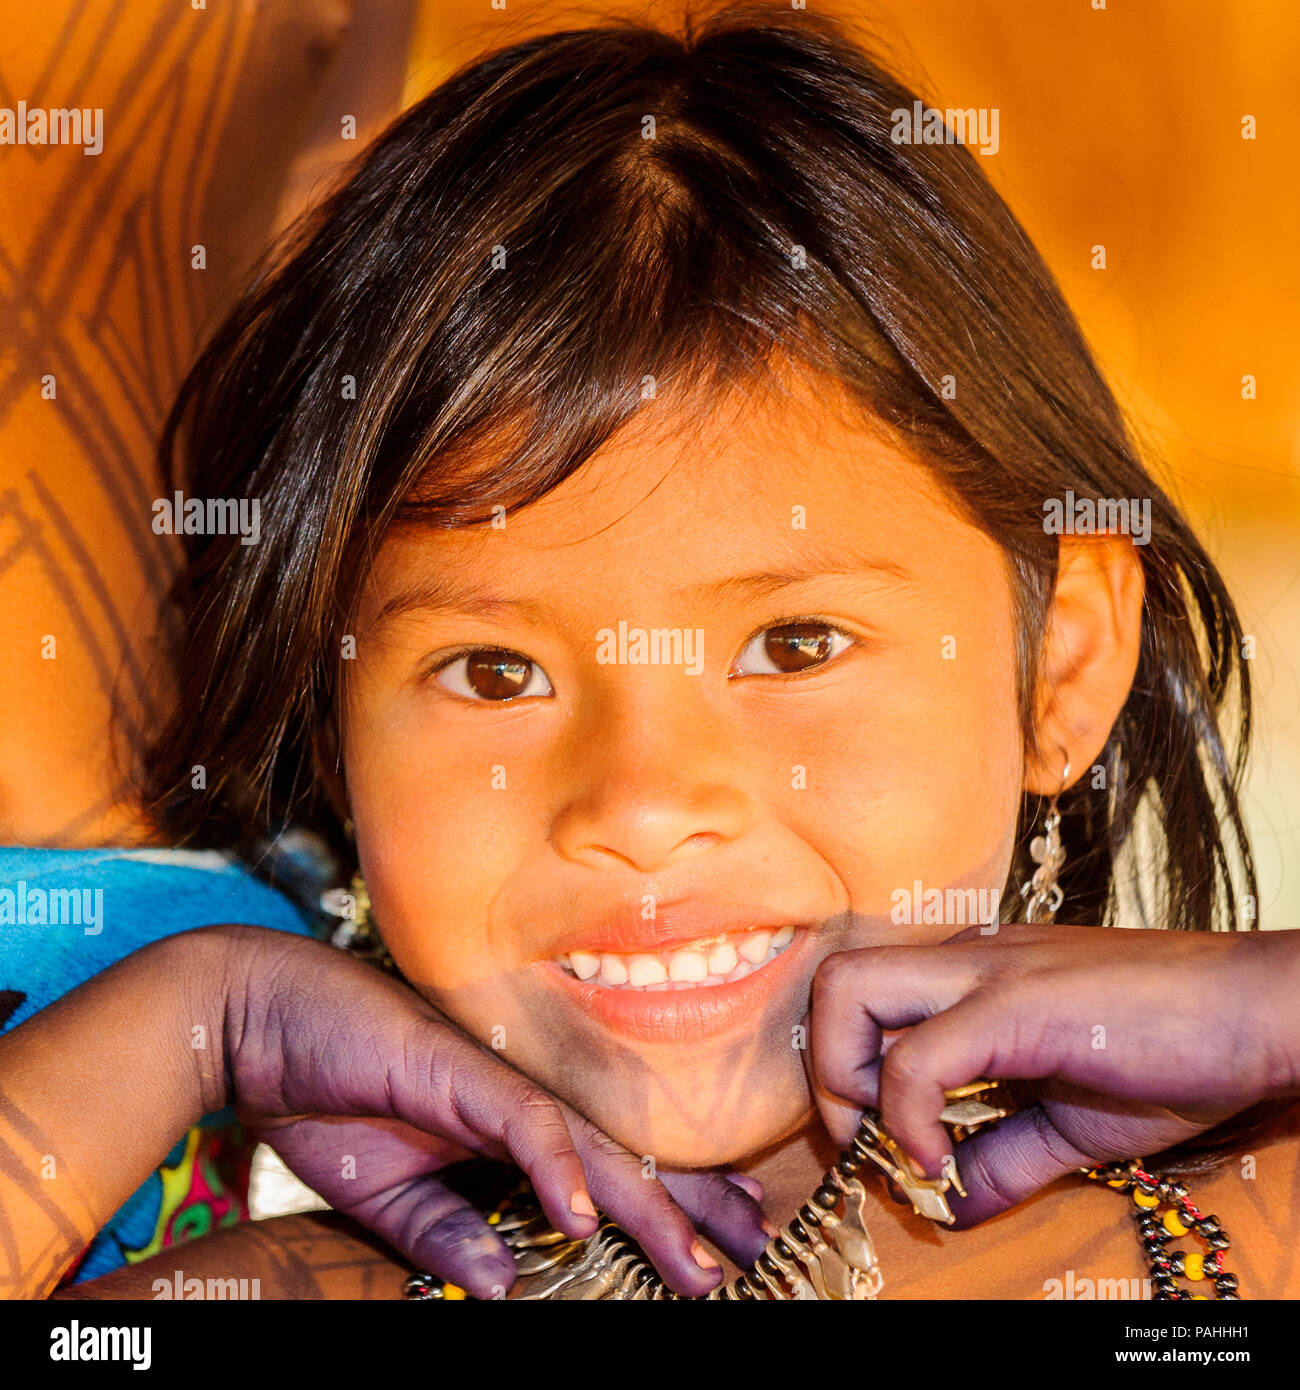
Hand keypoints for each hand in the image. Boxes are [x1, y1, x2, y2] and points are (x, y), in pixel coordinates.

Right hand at [190, 925, 769, 1296]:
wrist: (262, 1025)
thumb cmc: (326, 1098)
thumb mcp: (392, 1199)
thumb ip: (449, 1237)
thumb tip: (504, 1286)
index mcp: (509, 1128)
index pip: (604, 1172)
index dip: (667, 1208)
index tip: (719, 1250)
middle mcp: (520, 1101)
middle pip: (622, 1161)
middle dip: (693, 1209)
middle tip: (756, 1252)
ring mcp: (497, 1081)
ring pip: (594, 1147)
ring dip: (652, 1205)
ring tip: (703, 1260)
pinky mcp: (461, 1069)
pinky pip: (524, 1123)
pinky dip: (555, 1168)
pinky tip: (584, 1216)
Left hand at [805, 923, 1299, 1225]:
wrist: (1258, 1013)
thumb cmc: (1174, 1055)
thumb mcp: (1072, 1122)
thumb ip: (1003, 1160)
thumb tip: (947, 1208)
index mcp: (972, 975)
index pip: (862, 1000)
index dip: (848, 1078)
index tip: (889, 1149)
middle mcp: (966, 959)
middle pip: (834, 983)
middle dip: (826, 1073)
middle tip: (874, 1143)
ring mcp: (988, 972)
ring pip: (849, 992)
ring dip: (848, 1081)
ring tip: (903, 1146)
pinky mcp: (1017, 1003)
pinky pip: (918, 1056)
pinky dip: (907, 1116)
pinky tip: (945, 1160)